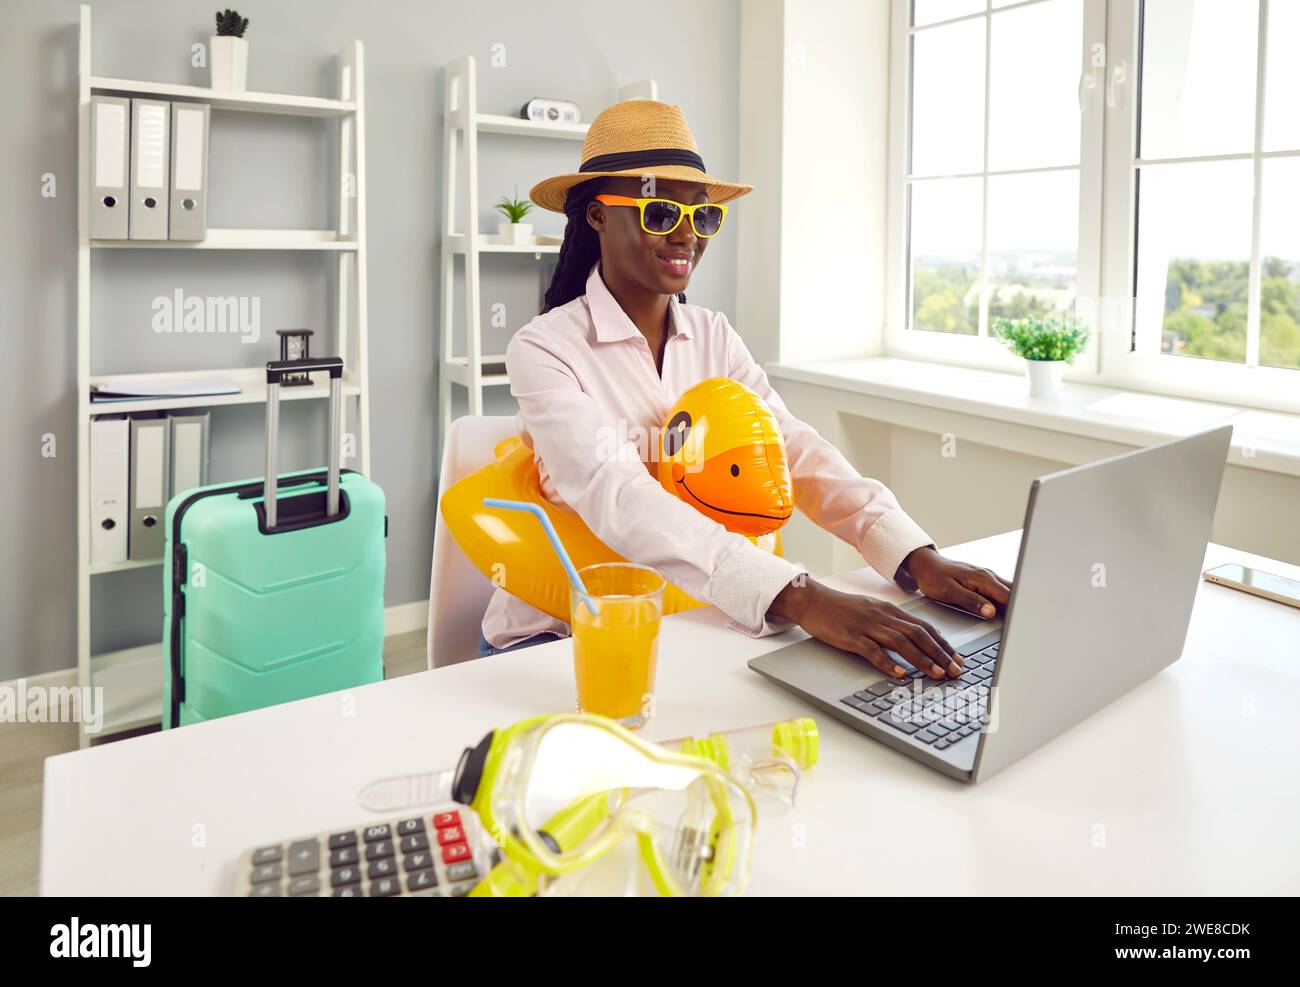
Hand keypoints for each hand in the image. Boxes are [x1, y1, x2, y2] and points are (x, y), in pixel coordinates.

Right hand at [769, 578, 961, 679]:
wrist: (814, 601)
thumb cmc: (843, 609)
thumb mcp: (873, 612)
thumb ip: (892, 624)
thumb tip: (914, 642)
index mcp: (891, 610)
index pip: (925, 627)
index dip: (944, 644)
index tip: (958, 659)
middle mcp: (883, 616)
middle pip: (918, 634)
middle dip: (940, 654)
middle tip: (955, 670)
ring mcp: (867, 626)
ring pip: (901, 642)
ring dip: (921, 659)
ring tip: (936, 674)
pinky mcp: (851, 636)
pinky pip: (873, 651)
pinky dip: (888, 663)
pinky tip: (900, 674)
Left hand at [902, 546, 1011, 619]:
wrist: (927, 565)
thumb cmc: (934, 577)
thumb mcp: (948, 591)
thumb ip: (971, 601)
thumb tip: (991, 612)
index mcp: (983, 579)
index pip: (1009, 597)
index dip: (1018, 611)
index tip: (1022, 623)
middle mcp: (989, 577)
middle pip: (1014, 595)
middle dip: (1022, 609)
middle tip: (1026, 626)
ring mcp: (989, 579)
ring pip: (1009, 594)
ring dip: (1015, 606)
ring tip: (1021, 623)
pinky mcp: (986, 583)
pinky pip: (1001, 594)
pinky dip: (1007, 604)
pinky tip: (1008, 615)